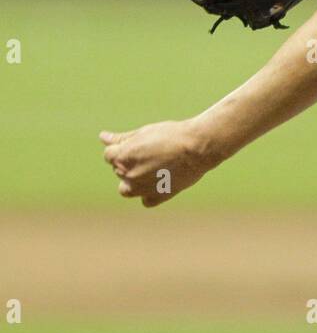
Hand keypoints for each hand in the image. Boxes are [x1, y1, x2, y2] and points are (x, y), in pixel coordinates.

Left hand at [99, 119, 215, 206]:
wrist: (197, 147)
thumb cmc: (170, 135)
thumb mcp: (143, 132)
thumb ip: (121, 138)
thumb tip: (103, 137)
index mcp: (122, 157)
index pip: (109, 155)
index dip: (122, 148)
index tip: (139, 144)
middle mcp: (128, 174)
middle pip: (119, 170)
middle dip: (130, 162)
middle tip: (152, 152)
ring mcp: (141, 188)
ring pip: (127, 188)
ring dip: (133, 180)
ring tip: (152, 168)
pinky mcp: (157, 197)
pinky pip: (144, 200)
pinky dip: (148, 193)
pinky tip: (159, 181)